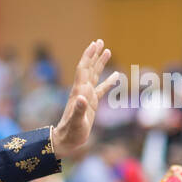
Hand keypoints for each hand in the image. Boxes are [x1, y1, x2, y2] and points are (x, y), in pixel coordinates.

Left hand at [51, 39, 120, 158]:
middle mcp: (82, 91)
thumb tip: (83, 98)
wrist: (65, 141)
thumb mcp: (76, 122)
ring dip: (100, 63)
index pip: (84, 70)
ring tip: (107, 51)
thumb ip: (79, 110)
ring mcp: (87, 96)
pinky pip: (101, 89)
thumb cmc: (70, 133)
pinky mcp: (91, 104)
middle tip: (100, 41)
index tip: (95, 44)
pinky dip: (108, 81)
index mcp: (79, 92)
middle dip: (94, 54)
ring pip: (94, 76)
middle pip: (89, 68)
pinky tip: (116, 75)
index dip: (88, 56)